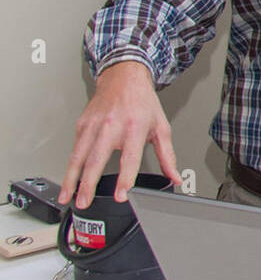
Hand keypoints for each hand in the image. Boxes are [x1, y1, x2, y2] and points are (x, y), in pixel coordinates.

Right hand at [59, 61, 182, 207]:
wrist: (124, 77)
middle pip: (97, 159)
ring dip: (72, 179)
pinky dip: (70, 166)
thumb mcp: (161, 127)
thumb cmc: (143, 102)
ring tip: (68, 197)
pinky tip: (69, 180)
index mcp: (135, 128)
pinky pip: (75, 148)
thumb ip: (167, 156)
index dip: (125, 179)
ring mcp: (94, 125)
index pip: (130, 159)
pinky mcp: (82, 124)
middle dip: (88, 184)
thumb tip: (175, 177)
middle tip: (84, 202)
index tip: (121, 195)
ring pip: (79, 156)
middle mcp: (112, 126)